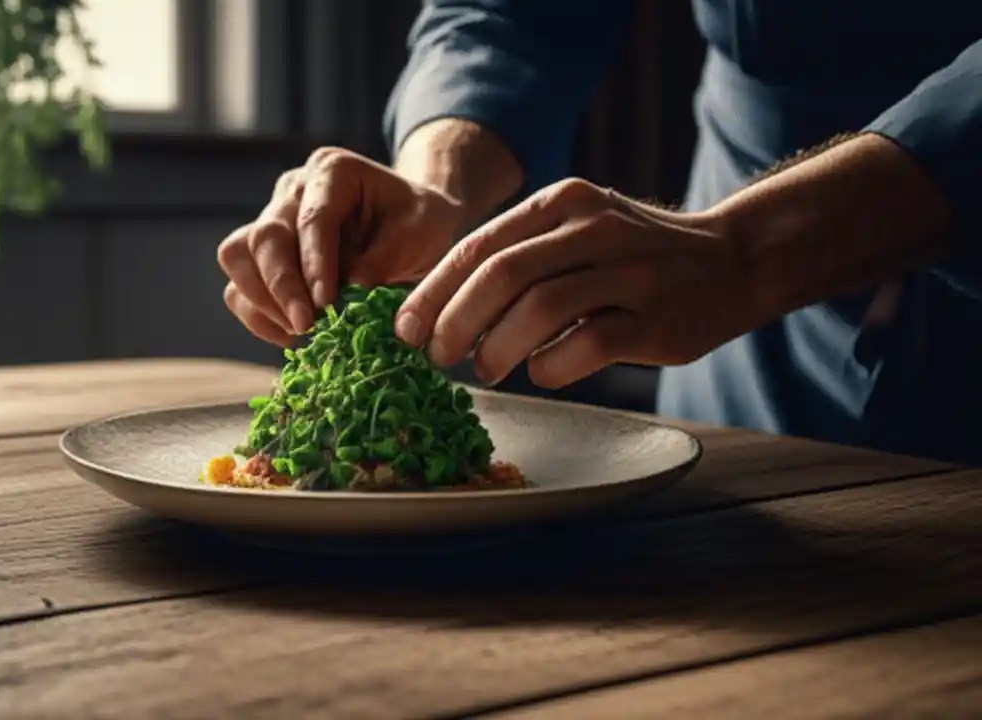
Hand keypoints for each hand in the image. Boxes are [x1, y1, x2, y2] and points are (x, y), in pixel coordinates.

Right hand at [217, 147, 465, 345]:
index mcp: (333, 171)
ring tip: (299, 330)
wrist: (412, 225)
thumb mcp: (420, 233)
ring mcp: (272, 218)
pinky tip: (289, 336)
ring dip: (262, 300)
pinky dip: (257, 315)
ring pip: (238, 256)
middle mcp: (293, 189)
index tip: (326, 303)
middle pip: (265, 236)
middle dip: (282, 286)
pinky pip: (239, 285)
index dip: (314, 263)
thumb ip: (383, 260)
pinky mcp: (262, 253)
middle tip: (307, 325)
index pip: (312, 218)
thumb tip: (346, 296)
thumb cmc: (419, 223)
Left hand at [394, 178, 757, 388]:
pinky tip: (539, 373)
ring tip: (483, 369)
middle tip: (435, 355)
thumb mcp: (576, 231)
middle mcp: (593, 228)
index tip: (405, 328)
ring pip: (540, 309)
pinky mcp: (654, 318)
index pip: (479, 246)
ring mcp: (628, 272)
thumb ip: (519, 257)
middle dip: (455, 321)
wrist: (732, 259)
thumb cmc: (634, 255)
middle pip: (502, 275)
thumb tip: (441, 308)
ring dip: (497, 348)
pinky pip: (586, 345)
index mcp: (563, 203)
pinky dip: (550, 366)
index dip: (433, 291)